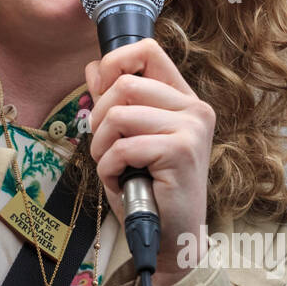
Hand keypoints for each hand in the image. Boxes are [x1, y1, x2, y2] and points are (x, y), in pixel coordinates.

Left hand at [84, 37, 213, 285]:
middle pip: (125, 84)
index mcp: (183, 99)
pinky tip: (122, 182)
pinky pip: (123, 147)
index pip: (147, 50)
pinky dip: (109, 169)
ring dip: (102, 147)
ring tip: (114, 167)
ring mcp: (191, 129)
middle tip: (107, 149)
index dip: (114, 63)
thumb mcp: (127, 137)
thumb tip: (93, 67)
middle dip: (100, 118)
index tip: (100, 92)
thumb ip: (115, 101)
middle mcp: (194, 108)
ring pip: (119, 115)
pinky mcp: (182, 152)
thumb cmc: (148, 187)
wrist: (170, 235)